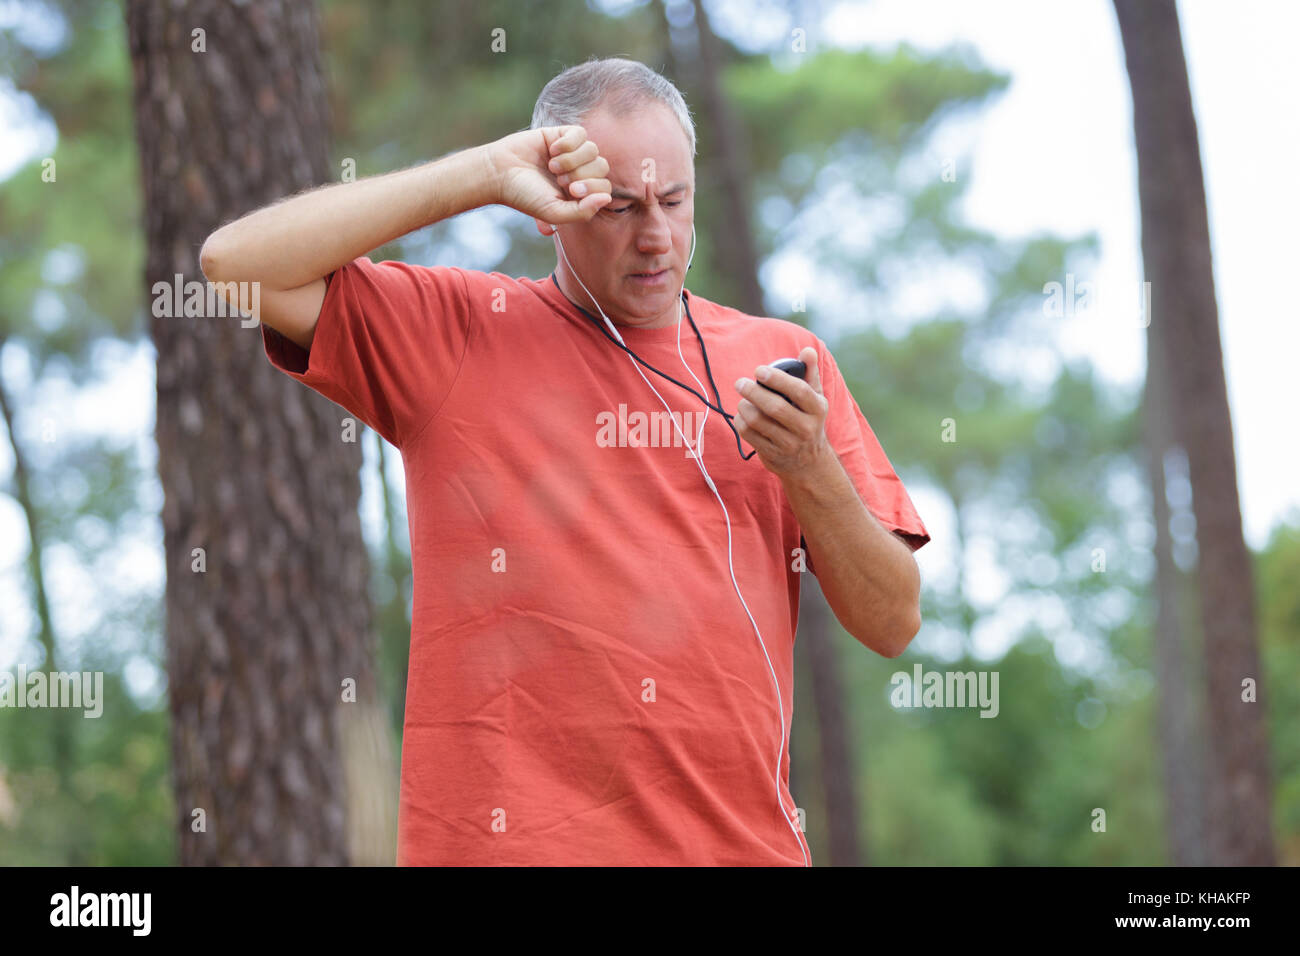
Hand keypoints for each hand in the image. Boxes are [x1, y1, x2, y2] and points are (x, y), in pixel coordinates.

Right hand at [487, 126, 612, 228]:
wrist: (499, 173)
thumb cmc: (525, 196)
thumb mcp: (554, 212)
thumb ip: (583, 212)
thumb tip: (607, 198)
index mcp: (580, 193)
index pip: (605, 188)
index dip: (592, 188)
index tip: (570, 190)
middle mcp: (578, 172)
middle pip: (601, 167)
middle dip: (581, 174)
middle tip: (559, 179)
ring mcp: (571, 153)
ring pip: (593, 149)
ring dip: (572, 159)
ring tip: (552, 166)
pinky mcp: (561, 135)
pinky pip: (581, 133)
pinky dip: (568, 143)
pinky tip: (552, 150)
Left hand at [733, 346, 830, 479]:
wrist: (809, 463)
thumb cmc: (809, 420)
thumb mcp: (815, 398)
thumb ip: (810, 373)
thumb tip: (808, 351)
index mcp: (817, 409)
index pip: (799, 390)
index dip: (777, 378)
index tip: (759, 371)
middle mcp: (806, 428)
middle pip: (775, 407)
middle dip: (753, 391)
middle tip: (740, 383)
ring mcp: (788, 444)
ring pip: (758, 421)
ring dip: (744, 406)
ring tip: (743, 399)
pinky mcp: (772, 455)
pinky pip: (749, 434)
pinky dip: (740, 421)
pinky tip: (742, 415)